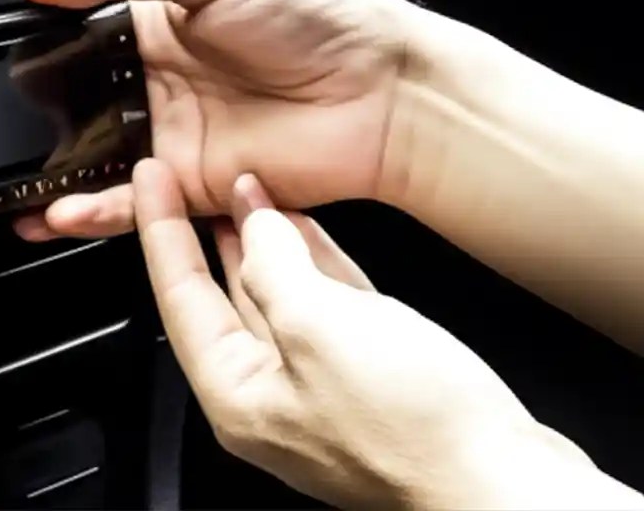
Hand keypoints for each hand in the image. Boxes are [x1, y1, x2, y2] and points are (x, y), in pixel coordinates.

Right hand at [14, 0, 416, 240]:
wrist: (385, 91)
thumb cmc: (316, 14)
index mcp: (157, 25)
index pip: (79, 40)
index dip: (40, 52)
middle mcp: (158, 85)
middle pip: (77, 108)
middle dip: (33, 126)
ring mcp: (173, 139)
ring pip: (96, 163)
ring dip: (51, 179)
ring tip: (9, 186)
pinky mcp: (194, 187)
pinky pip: (134, 207)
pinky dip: (93, 214)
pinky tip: (59, 212)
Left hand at [131, 159, 635, 508]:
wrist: (506, 483)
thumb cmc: (415, 431)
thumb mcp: (320, 329)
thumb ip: (273, 270)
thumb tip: (254, 225)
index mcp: (237, 394)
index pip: (178, 295)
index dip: (161, 229)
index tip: (151, 179)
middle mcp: (269, 396)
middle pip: (221, 295)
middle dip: (207, 231)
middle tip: (194, 176)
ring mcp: (319, 390)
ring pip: (276, 297)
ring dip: (262, 242)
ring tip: (249, 190)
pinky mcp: (368, 382)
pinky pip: (325, 309)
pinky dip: (314, 267)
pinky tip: (310, 235)